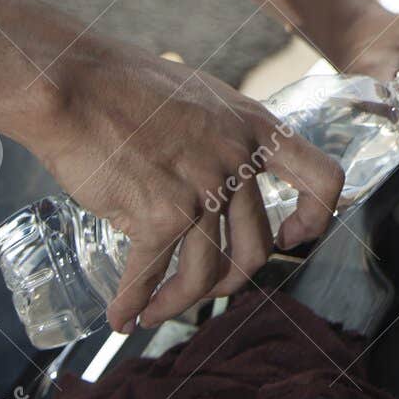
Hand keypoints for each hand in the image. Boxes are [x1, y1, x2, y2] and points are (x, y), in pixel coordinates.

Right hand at [32, 37, 344, 332]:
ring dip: (178, 304)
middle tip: (205, 289)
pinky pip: (150, 277)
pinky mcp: (160, 214)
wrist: (75, 84)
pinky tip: (122, 314)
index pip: (323, 178)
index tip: (290, 238)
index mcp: (254, 127)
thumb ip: (220, 137)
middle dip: (230, 282)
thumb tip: (219, 179)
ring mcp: (201, 189)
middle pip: (256, 248)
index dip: (314, 219)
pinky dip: (133, 304)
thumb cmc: (124, 85)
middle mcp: (237, 160)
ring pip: (205, 274)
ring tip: (154, 311)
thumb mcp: (199, 98)